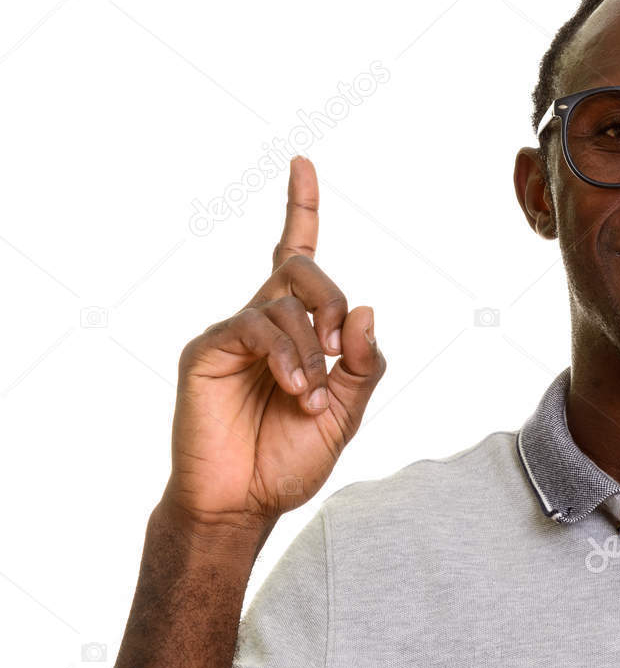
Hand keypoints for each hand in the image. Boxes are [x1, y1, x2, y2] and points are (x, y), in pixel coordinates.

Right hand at [163, 157, 384, 529]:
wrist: (243, 503)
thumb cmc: (287, 460)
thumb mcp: (346, 414)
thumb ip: (363, 366)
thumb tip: (365, 309)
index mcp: (295, 334)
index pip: (297, 259)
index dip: (300, 210)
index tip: (303, 163)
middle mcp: (261, 324)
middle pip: (299, 269)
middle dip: (330, 298)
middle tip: (338, 345)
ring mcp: (231, 334)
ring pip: (282, 304)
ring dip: (309, 351)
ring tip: (308, 398)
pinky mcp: (206, 350)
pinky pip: (251, 325)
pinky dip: (283, 355)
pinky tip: (293, 389)